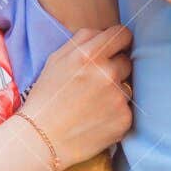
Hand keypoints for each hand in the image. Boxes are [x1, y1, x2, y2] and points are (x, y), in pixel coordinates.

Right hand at [18, 25, 132, 168]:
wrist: (43, 138)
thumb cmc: (47, 96)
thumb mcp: (56, 59)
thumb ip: (82, 39)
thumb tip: (104, 32)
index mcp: (89, 54)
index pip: (123, 34)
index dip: (119, 40)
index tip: (116, 48)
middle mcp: (107, 72)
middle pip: (126, 61)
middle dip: (114, 68)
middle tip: (95, 83)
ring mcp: (118, 97)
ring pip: (127, 85)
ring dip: (116, 91)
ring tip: (93, 103)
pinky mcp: (125, 118)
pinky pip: (127, 107)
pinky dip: (116, 112)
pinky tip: (97, 118)